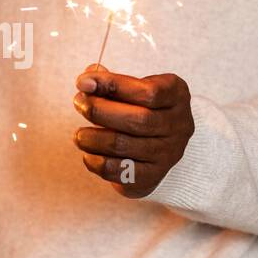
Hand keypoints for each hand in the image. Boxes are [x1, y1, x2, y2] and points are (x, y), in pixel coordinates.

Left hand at [72, 66, 194, 198]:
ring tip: (79, 134)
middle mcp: (178, 126)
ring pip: (123, 145)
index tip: (83, 81)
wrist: (161, 145)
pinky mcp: (151, 177)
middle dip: (99, 110)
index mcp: (177, 96)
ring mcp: (167, 154)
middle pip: (137, 120)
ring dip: (92, 138)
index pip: (148, 92)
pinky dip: (96, 161)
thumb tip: (87, 80)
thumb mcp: (136, 88)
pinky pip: (118, 171)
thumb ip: (113, 83)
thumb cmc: (143, 109)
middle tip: (79, 104)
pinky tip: (88, 153)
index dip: (112, 85)